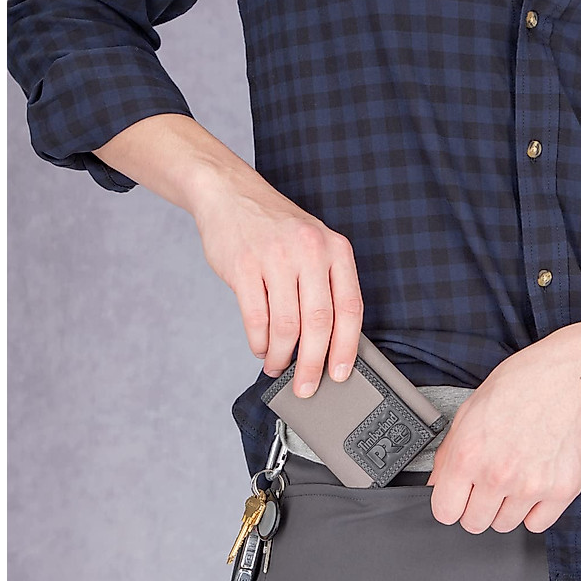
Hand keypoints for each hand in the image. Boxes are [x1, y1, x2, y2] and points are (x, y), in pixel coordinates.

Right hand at [190, 171, 363, 397]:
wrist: (230, 193)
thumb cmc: (276, 227)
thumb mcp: (314, 244)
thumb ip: (326, 285)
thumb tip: (332, 343)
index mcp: (335, 249)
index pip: (350, 308)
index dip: (347, 347)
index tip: (341, 374)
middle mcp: (310, 251)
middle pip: (319, 323)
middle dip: (313, 363)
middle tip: (306, 386)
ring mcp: (276, 258)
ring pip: (286, 326)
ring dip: (282, 356)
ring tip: (278, 367)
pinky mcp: (243, 267)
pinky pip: (256, 319)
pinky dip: (259, 342)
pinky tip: (261, 348)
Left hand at [426, 322, 580, 533]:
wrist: (568, 378)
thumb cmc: (520, 386)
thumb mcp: (469, 411)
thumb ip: (448, 455)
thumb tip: (437, 485)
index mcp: (468, 455)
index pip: (445, 512)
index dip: (451, 503)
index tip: (459, 496)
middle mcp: (498, 475)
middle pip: (474, 523)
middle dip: (477, 506)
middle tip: (489, 482)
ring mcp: (531, 486)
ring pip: (505, 525)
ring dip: (506, 507)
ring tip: (516, 475)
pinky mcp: (561, 491)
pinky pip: (537, 524)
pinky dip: (534, 510)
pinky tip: (535, 483)